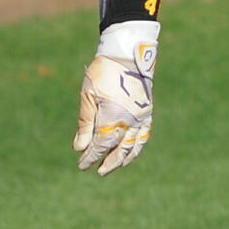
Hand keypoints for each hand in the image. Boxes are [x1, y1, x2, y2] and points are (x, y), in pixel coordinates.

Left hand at [73, 21, 157, 174]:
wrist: (126, 56)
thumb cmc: (102, 74)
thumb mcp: (87, 97)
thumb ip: (85, 124)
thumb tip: (79, 148)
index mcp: (112, 118)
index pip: (100, 145)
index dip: (91, 157)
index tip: (82, 165)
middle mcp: (129, 121)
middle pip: (118, 150)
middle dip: (107, 162)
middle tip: (98, 171)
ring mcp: (142, 118)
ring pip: (134, 146)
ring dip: (123, 159)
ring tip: (113, 167)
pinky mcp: (148, 113)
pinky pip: (144, 136)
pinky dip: (137, 147)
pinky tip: (130, 153)